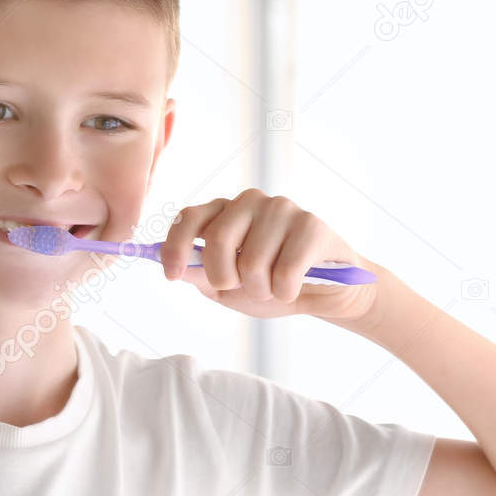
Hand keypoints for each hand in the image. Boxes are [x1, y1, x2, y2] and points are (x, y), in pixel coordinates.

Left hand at [160, 189, 379, 323]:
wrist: (323, 293)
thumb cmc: (270, 285)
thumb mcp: (226, 287)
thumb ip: (201, 275)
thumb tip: (179, 267)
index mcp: (225, 212)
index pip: (190, 218)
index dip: (175, 247)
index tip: (172, 276)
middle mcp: (251, 202)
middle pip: (217, 240)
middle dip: (224, 277)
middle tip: (242, 287)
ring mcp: (282, 209)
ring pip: (252, 262)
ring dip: (261, 291)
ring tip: (273, 287)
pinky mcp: (311, 225)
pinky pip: (285, 272)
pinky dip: (285, 292)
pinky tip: (295, 286)